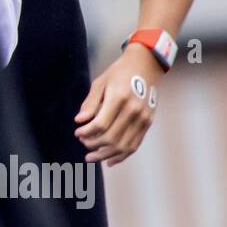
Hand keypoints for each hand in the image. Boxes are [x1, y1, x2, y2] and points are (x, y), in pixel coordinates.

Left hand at [74, 44, 161, 165]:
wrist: (146, 65)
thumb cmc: (118, 73)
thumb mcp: (100, 82)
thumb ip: (90, 103)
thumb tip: (79, 121)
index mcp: (119, 98)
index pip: (100, 124)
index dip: (86, 132)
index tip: (77, 133)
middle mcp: (133, 110)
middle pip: (111, 138)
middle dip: (93, 144)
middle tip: (83, 143)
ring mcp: (143, 118)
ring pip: (123, 146)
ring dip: (105, 154)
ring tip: (91, 157)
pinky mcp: (148, 123)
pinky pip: (135, 145)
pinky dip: (121, 156)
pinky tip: (109, 161)